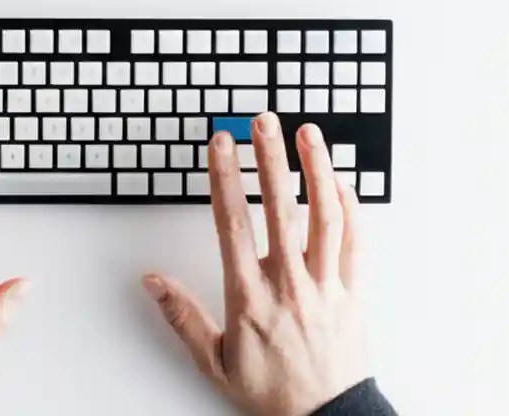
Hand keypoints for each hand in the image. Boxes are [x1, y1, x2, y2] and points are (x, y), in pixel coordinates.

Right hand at [143, 112, 368, 415]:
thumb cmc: (271, 391)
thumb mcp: (214, 361)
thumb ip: (182, 316)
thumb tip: (153, 282)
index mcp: (249, 296)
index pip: (233, 223)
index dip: (225, 178)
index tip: (220, 144)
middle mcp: (288, 283)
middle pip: (279, 207)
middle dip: (270, 157)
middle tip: (263, 121)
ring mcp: (324, 285)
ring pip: (324, 215)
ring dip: (316, 169)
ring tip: (308, 134)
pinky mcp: (352, 292)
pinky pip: (355, 241)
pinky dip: (350, 207)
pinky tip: (339, 181)